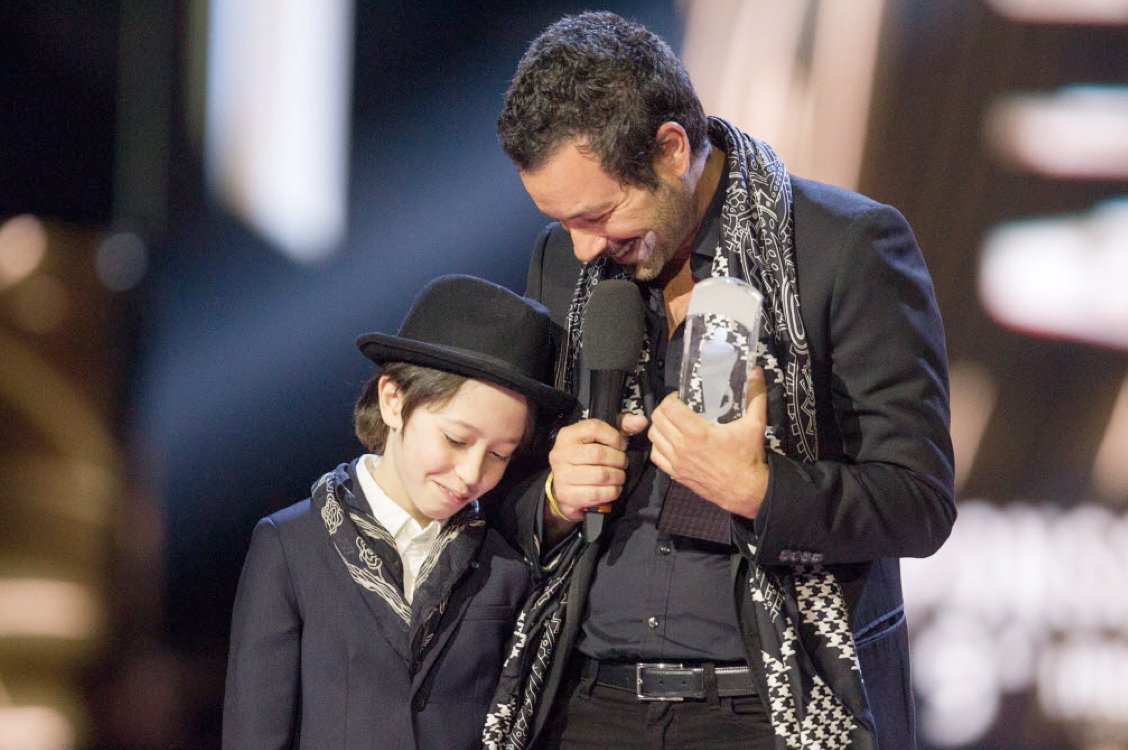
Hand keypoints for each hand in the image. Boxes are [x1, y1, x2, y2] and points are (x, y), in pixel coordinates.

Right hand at [546, 414, 648, 522]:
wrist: (564, 488)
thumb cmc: (585, 460)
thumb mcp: (600, 439)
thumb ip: (622, 427)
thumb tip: (641, 421)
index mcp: (567, 435)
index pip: (594, 428)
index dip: (614, 437)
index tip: (621, 445)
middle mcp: (561, 453)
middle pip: (599, 454)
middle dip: (618, 460)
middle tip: (622, 464)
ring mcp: (562, 475)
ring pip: (601, 475)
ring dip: (618, 477)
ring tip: (619, 476)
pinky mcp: (567, 495)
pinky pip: (598, 493)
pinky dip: (612, 492)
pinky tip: (613, 488)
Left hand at [648, 367, 768, 517]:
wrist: (746, 490)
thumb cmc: (748, 457)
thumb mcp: (755, 424)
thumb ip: (755, 395)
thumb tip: (756, 371)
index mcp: (697, 432)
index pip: (668, 408)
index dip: (671, 398)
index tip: (681, 397)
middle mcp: (682, 447)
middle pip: (657, 419)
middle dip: (664, 409)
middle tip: (676, 407)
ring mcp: (676, 462)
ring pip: (653, 437)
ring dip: (660, 426)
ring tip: (672, 423)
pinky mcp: (675, 474)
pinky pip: (656, 456)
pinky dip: (659, 446)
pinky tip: (670, 441)